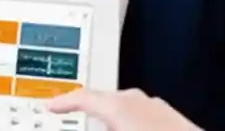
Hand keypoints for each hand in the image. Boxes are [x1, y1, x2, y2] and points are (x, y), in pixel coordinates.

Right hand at [46, 88, 201, 130]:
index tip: (52, 105)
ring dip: (112, 120)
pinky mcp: (171, 119)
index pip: (82, 96)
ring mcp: (156, 107)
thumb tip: (81, 124)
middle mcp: (137, 100)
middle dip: (89, 111)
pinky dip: (132, 124)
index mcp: (118, 104)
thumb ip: (92, 125)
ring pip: (125, 108)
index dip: (64, 102)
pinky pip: (142, 116)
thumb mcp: (110, 129)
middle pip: (104, 100)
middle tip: (75, 118)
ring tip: (104, 128)